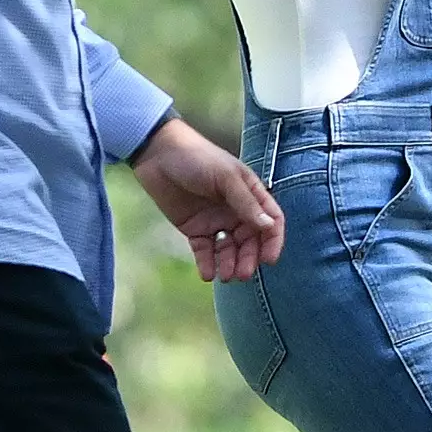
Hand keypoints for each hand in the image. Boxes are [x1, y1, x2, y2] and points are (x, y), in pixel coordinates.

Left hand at [131, 116, 284, 280]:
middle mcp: (236, 211)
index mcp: (250, 195)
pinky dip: (208, 264)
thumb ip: (246, 203)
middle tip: (242, 274)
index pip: (271, 222)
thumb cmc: (198, 158)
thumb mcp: (226, 178)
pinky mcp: (195, 230)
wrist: (158, 155)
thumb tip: (269, 226)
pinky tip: (207, 274)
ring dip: (230, 264)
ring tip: (226, 276)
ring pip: (229, 250)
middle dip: (248, 259)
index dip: (273, 241)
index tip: (268, 259)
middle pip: (250, 241)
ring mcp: (216, 222)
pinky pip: (205, 252)